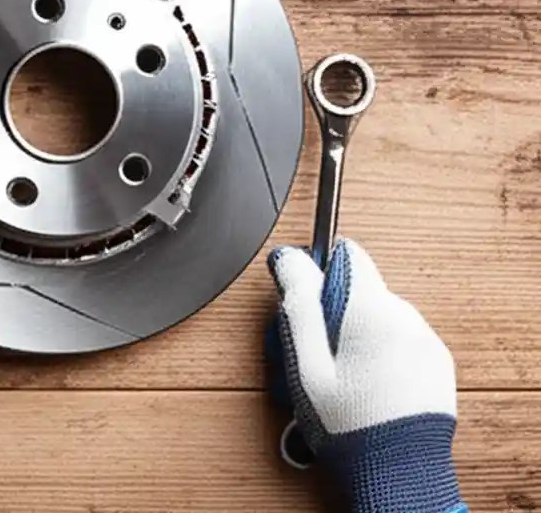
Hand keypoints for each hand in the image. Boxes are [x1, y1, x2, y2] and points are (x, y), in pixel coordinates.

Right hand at [268, 240, 466, 512]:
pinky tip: (367, 384)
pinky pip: (400, 337)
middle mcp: (408, 318)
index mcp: (374, 312)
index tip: (305, 301)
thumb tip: (290, 260)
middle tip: (317, 355)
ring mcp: (427, 340)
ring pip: (380, 314)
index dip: (318, 271)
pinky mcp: (436, 361)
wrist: (398, 471)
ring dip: (357, 334)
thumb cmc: (349, 424)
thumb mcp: (306, 366)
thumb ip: (298, 306)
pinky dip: (381, 351)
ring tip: (343, 378)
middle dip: (334, 312)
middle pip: (360, 289)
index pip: (347, 255)